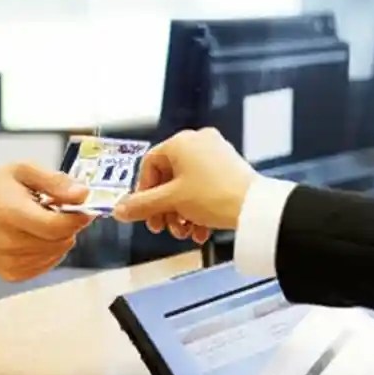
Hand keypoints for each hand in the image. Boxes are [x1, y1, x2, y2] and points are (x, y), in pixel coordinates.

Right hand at [0, 163, 92, 281]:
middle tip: (54, 207)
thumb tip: (83, 195)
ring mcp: (10, 263)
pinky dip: (49, 249)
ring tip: (39, 220)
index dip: (77, 217)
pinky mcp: (12, 274)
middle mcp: (10, 243)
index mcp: (11, 214)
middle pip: (61, 241)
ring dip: (58, 236)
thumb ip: (55, 181)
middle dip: (67, 223)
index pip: (58, 226)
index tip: (83, 206)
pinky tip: (34, 235)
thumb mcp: (22, 170)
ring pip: (58, 252)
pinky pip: (48, 263)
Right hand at [114, 128, 256, 234]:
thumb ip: (142, 205)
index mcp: (181, 141)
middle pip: (169, 178)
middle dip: (165, 208)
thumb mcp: (172, 202)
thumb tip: (119, 210)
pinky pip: (204, 187)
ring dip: (181, 212)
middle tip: (163, 228)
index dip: (143, 192)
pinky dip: (198, 208)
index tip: (144, 212)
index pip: (150, 165)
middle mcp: (198, 142)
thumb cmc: (214, 196)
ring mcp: (216, 153)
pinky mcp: (230, 168)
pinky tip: (201, 231)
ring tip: (185, 232)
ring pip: (187, 186)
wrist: (255, 208)